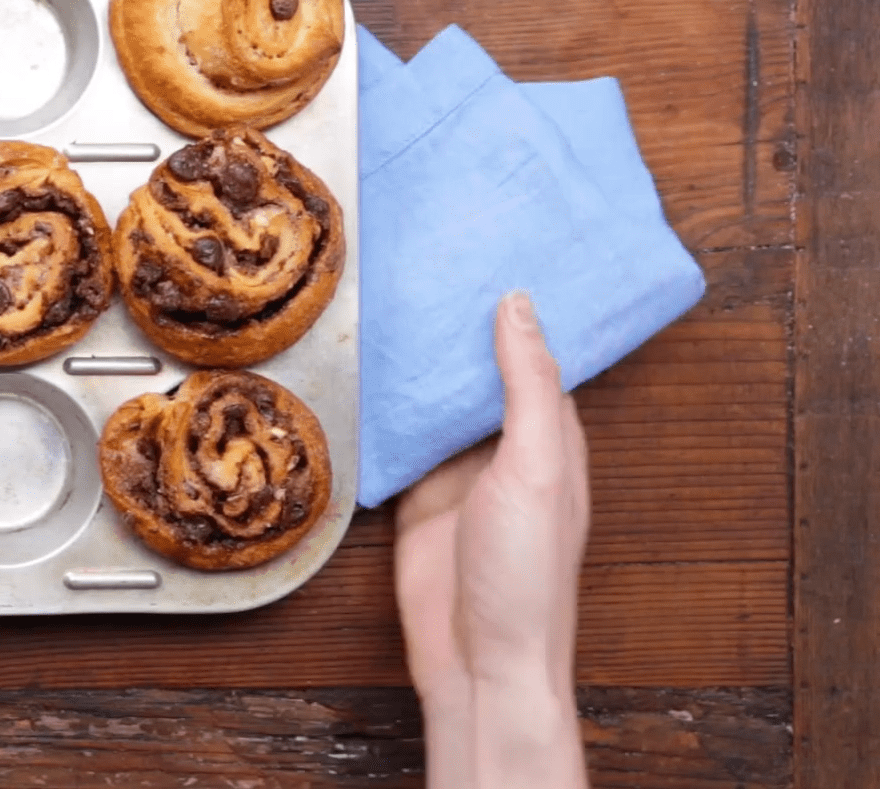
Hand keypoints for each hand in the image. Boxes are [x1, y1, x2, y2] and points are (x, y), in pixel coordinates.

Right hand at [394, 291, 591, 788]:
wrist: (477, 660)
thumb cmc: (526, 574)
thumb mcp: (534, 467)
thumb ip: (526, 387)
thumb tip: (516, 305)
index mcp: (550, 436)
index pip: (532, 354)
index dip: (512, 306)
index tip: (485, 249)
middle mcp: (504, 448)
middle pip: (476, 372)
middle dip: (454, 325)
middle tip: (421, 259)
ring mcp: (457, 473)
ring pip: (433, 402)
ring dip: (414, 364)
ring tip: (385, 297)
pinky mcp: (416, 496)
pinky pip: (396, 440)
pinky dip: (381, 409)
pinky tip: (359, 372)